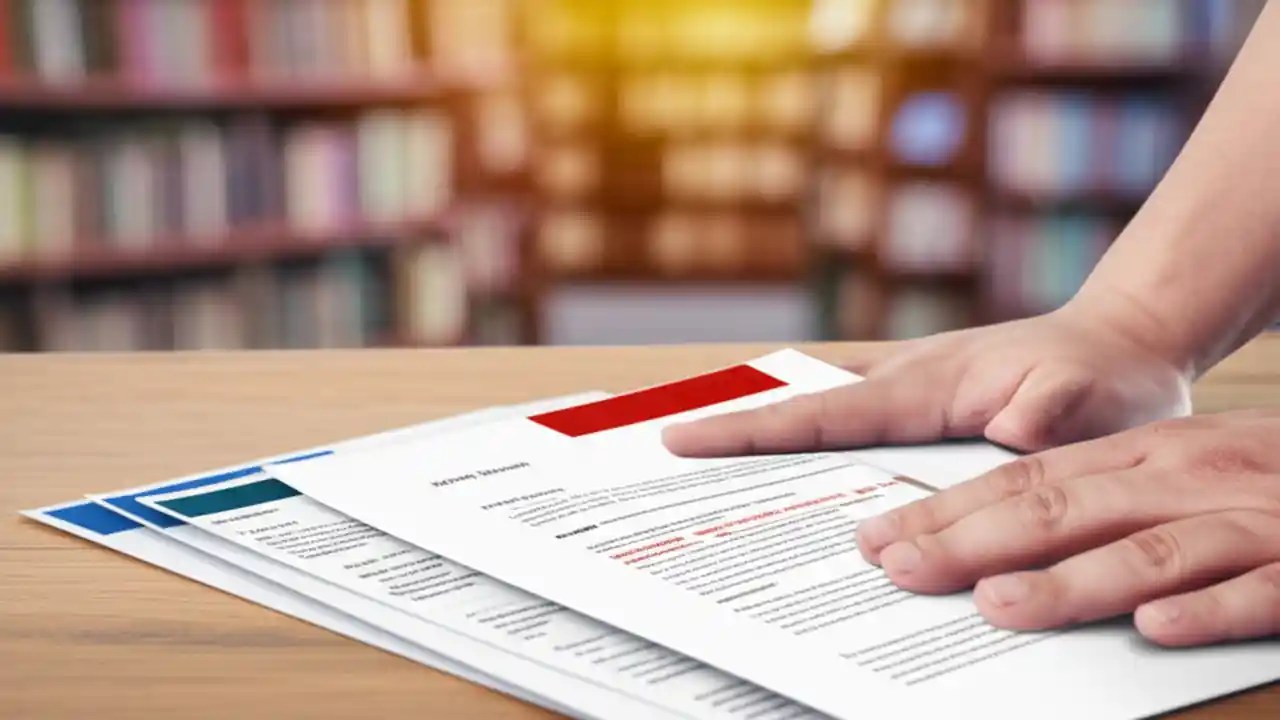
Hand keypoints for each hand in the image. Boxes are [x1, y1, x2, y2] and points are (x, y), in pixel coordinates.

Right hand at [663, 302, 1191, 455]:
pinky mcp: (914, 399)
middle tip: (649, 440)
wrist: (1122, 343)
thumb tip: (1005, 430)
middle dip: (724, 423)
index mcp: (925, 387)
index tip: (684, 438)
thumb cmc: (1110, 380)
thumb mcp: (1099, 401)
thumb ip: (1052, 413)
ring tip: (683, 445)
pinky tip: (773, 450)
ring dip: (752, 422)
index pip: (823, 415)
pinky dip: (795, 423)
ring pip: (811, 407)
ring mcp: (904, 387)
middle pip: (795, 407)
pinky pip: (842, 416)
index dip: (753, 430)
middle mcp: (901, 381)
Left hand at [855, 411, 1279, 645]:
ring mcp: (1250, 521)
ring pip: (1150, 551)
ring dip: (1072, 580)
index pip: (1026, 482)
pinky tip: (1160, 629)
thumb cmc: (1262, 483)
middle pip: (1063, 510)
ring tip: (1000, 604)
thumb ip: (1096, 501)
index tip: (879, 537)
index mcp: (1143, 457)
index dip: (949, 509)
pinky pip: (1260, 589)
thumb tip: (992, 549)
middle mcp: (1185, 479)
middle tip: (900, 569)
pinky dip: (1211, 607)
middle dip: (973, 540)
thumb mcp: (1175, 472)